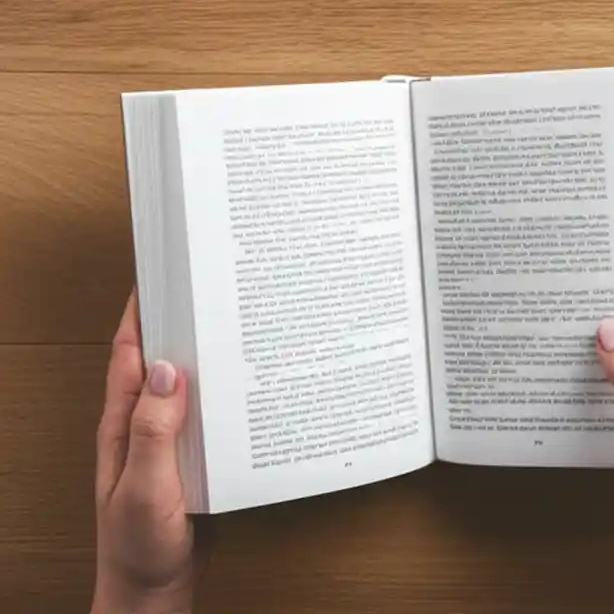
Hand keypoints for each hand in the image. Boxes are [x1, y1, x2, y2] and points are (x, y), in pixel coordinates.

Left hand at [92, 290, 203, 613]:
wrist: (154, 591)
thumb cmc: (137, 546)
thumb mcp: (144, 487)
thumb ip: (154, 430)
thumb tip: (165, 369)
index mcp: (122, 424)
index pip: (128, 353)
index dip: (141, 312)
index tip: (162, 274)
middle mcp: (142, 425)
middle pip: (159, 360)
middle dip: (178, 322)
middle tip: (210, 288)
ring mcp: (167, 441)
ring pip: (186, 385)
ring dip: (204, 356)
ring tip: (235, 324)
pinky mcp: (191, 459)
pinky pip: (207, 415)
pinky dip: (224, 393)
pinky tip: (248, 386)